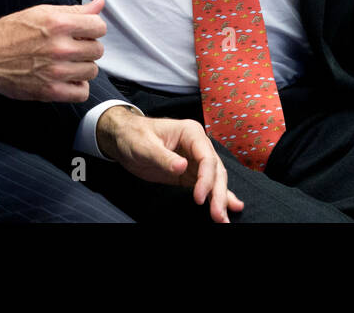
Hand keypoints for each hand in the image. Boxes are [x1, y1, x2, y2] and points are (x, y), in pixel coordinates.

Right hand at [0, 0, 106, 101]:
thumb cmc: (9, 33)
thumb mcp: (41, 13)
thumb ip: (74, 10)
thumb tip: (100, 3)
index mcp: (58, 24)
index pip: (99, 26)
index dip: (92, 28)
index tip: (82, 32)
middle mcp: (60, 48)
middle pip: (98, 50)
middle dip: (87, 47)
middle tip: (71, 47)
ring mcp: (56, 71)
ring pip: (92, 71)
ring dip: (82, 67)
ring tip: (66, 63)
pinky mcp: (49, 91)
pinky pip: (82, 92)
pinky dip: (77, 86)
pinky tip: (66, 78)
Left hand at [97, 107, 244, 222]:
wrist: (123, 138)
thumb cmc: (134, 136)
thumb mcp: (145, 146)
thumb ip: (164, 157)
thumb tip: (182, 166)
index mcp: (191, 133)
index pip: (207, 158)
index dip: (206, 179)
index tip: (199, 198)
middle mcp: (198, 145)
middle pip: (215, 170)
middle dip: (218, 193)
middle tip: (218, 215)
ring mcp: (195, 160)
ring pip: (214, 180)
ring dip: (220, 199)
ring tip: (224, 219)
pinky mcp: (189, 173)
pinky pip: (206, 185)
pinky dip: (216, 196)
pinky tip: (230, 207)